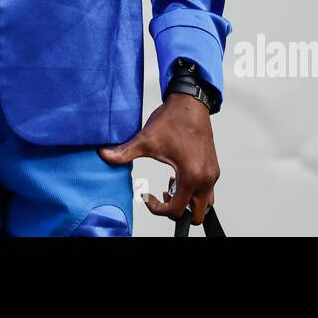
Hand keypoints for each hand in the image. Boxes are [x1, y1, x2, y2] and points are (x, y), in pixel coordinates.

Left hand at [98, 94, 219, 224]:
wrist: (190, 102)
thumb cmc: (173, 120)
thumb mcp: (146, 139)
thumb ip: (124, 152)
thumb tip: (104, 155)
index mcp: (191, 176)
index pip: (175, 210)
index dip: (157, 208)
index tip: (146, 195)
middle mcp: (205, 178)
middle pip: (195, 215)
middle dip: (175, 210)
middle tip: (160, 196)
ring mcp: (211, 174)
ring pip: (204, 204)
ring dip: (187, 202)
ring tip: (170, 187)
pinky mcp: (213, 168)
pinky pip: (207, 191)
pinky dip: (193, 192)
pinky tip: (178, 179)